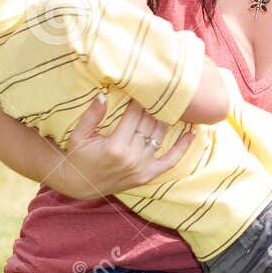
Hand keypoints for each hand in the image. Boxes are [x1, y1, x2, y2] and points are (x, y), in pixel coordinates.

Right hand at [50, 96, 191, 199]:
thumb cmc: (78, 156)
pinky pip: (171, 160)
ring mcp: (142, 168)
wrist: (80, 184)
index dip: (139, 100)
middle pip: (149, 124)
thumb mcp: (79, 134)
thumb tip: (102, 94)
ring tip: (174, 104)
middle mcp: (132, 158)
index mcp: (115, 146)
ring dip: (167, 119)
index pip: (134, 116)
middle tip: (159, 91)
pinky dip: (183, 146)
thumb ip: (92, 115)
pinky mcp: (148, 175)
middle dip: (153, 107)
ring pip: (160, 136)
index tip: (143, 87)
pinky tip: (193, 132)